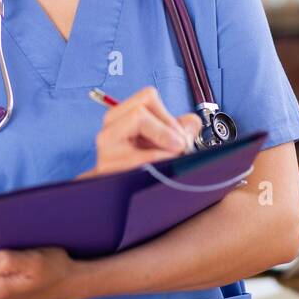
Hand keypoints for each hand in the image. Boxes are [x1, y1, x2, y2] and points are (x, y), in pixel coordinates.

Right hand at [82, 86, 201, 178]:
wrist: (122, 202)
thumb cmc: (142, 171)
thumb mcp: (161, 145)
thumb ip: (178, 130)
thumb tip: (193, 122)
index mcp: (120, 119)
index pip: (147, 97)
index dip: (167, 114)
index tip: (178, 134)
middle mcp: (108, 132)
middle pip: (140, 111)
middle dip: (167, 128)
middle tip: (179, 146)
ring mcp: (105, 152)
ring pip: (139, 125)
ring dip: (165, 142)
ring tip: (172, 157)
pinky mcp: (109, 171)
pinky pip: (141, 156)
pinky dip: (161, 159)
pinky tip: (164, 168)